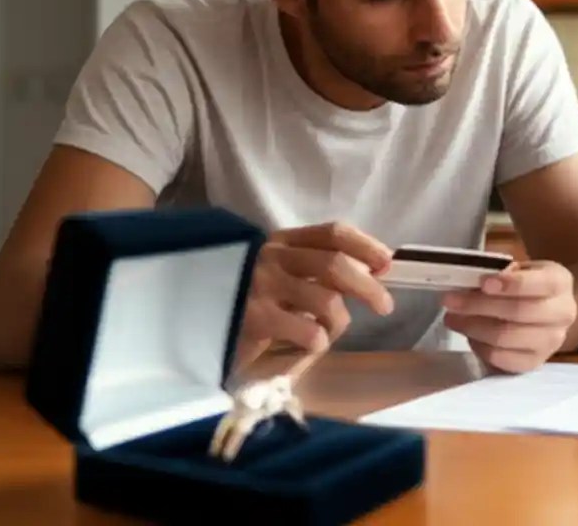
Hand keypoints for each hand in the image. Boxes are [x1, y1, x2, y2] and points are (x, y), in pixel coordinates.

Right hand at [237, 222, 393, 364]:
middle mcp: (272, 258)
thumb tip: (375, 269)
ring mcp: (261, 286)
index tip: (387, 262)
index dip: (365, 245)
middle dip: (368, 286)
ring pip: (326, 299)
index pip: (332, 233)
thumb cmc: (245, 300)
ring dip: (339, 321)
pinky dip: (319, 341)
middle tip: (385, 305)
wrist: (191, 321)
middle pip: (334, 264)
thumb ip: (317, 269)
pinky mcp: (254, 319)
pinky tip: (309, 345)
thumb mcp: (279, 274)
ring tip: (328, 332)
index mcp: (281, 242)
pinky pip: (308, 330)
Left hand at [441, 261, 576, 373]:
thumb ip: (500, 271)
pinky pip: (502, 359)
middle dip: (479, 306)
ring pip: (507, 338)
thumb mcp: (521, 269)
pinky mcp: (535, 363)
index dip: (510, 284)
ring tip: (453, 318)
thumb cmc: (528, 285)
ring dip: (473, 328)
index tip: (483, 283)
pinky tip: (470, 336)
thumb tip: (471, 280)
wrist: (548, 312)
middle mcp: (563, 313)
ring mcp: (551, 342)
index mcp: (560, 282)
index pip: (540, 283)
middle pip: (519, 312)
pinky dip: (481, 347)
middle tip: (450, 301)